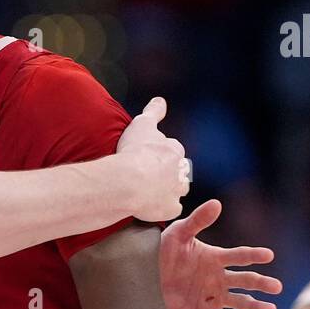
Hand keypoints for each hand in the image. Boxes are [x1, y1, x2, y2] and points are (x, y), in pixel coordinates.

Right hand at [115, 97, 189, 221]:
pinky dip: (163, 207)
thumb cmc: (134, 151)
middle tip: (148, 175)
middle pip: (178, 171)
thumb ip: (153, 111)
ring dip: (168, 190)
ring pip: (178, 190)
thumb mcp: (142, 124)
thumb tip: (160, 100)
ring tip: (150, 192)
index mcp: (174, 149)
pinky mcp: (170, 208)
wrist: (129, 181)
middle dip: (168, 173)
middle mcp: (180, 170)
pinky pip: (170, 208)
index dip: (160, 154)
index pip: (172, 150)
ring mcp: (176, 190)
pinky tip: (150, 206)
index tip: (148, 157)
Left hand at [160, 199, 281, 308]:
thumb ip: (197, 221)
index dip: (253, 255)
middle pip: (245, 281)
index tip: (268, 255)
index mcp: (215, 258)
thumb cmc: (158, 254)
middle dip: (261, 284)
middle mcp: (219, 279)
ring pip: (241, 303)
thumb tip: (216, 203)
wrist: (141, 280)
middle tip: (276, 287)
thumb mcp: (177, 235)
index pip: (239, 256)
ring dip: (256, 307)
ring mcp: (214, 299)